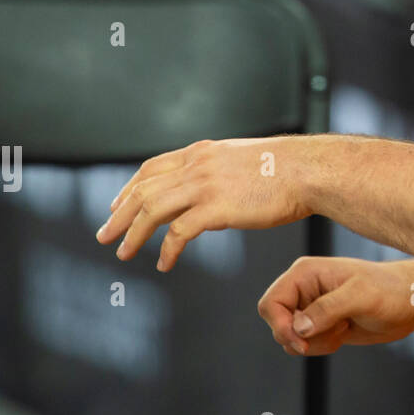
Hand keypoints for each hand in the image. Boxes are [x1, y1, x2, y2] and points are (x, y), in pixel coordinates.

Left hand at [97, 136, 315, 270]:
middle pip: (144, 189)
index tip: (117, 205)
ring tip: (123, 253)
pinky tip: (163, 263)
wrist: (309, 170)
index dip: (130, 188)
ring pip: (152, 210)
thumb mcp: (242, 161)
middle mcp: (198, 164)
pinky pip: (179, 233)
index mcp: (203, 152)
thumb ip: (219, 174)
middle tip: (104, 235)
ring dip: (133, 234)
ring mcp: (205, 185)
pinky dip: (166, 249)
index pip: (152, 167)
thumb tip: (210, 197)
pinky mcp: (216, 208)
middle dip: (119, 214)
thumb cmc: (286, 169)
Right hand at [258, 256, 413, 355]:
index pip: (270, 304)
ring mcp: (311, 307)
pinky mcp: (320, 323)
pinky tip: (343, 332)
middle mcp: (304, 288)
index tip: (303, 341)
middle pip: (277, 324)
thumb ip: (328, 309)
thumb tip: (299, 328)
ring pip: (290, 338)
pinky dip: (321, 347)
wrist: (409, 303)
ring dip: (315, 343)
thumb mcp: (361, 296)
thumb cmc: (391, 290)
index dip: (280, 326)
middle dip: (304, 336)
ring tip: (343, 326)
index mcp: (305, 272)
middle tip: (336, 327)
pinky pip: (304, 345)